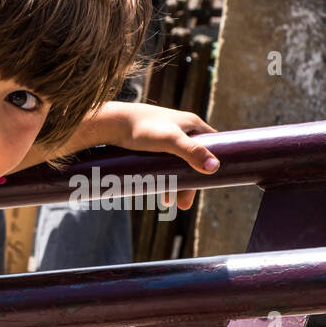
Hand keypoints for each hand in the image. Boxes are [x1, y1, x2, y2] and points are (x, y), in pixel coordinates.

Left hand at [100, 101, 220, 210]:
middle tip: (184, 204)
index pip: (213, 145)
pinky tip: (156, 189)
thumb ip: (191, 151)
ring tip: (166, 202)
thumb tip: (214, 167)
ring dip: (173, 183)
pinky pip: (161, 163)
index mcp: (192, 124)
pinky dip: (161, 177)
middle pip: (192, 159)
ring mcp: (164, 136)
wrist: (110, 122)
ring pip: (175, 163)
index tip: (209, 183)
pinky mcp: (148, 143)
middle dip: (189, 182)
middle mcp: (181, 128)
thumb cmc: (141, 129)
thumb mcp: (170, 141)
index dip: (212, 163)